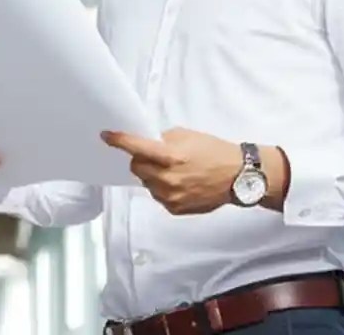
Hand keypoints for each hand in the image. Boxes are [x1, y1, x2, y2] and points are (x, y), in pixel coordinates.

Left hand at [102, 128, 242, 214]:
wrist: (237, 176)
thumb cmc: (214, 151)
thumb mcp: (187, 135)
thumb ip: (162, 139)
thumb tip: (145, 142)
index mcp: (170, 157)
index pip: (136, 148)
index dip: (119, 140)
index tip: (106, 136)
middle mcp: (168, 179)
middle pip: (136, 167)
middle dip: (140, 159)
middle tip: (154, 156)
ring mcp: (170, 196)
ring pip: (146, 183)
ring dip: (152, 175)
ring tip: (172, 170)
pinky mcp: (175, 209)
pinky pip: (157, 196)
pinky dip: (162, 187)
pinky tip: (179, 182)